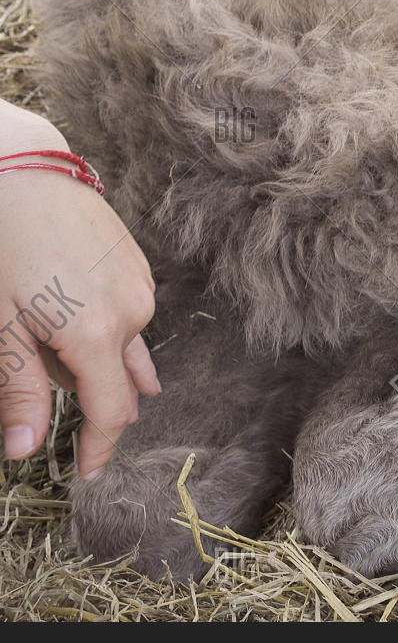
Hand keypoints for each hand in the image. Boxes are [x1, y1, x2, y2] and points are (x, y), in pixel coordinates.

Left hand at [0, 117, 158, 479]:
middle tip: (38, 373)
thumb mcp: (0, 327)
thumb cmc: (3, 245)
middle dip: (84, 396)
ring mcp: (140, 288)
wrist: (25, 170)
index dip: (100, 449)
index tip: (86, 472)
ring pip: (121, 349)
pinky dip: (101, 329)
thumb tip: (23, 449)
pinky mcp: (139, 268)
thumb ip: (19, 390)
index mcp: (97, 335)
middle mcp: (132, 314)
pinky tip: (70, 310)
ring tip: (49, 339)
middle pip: (117, 382)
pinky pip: (127, 317)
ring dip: (91, 359)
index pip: (112, 412)